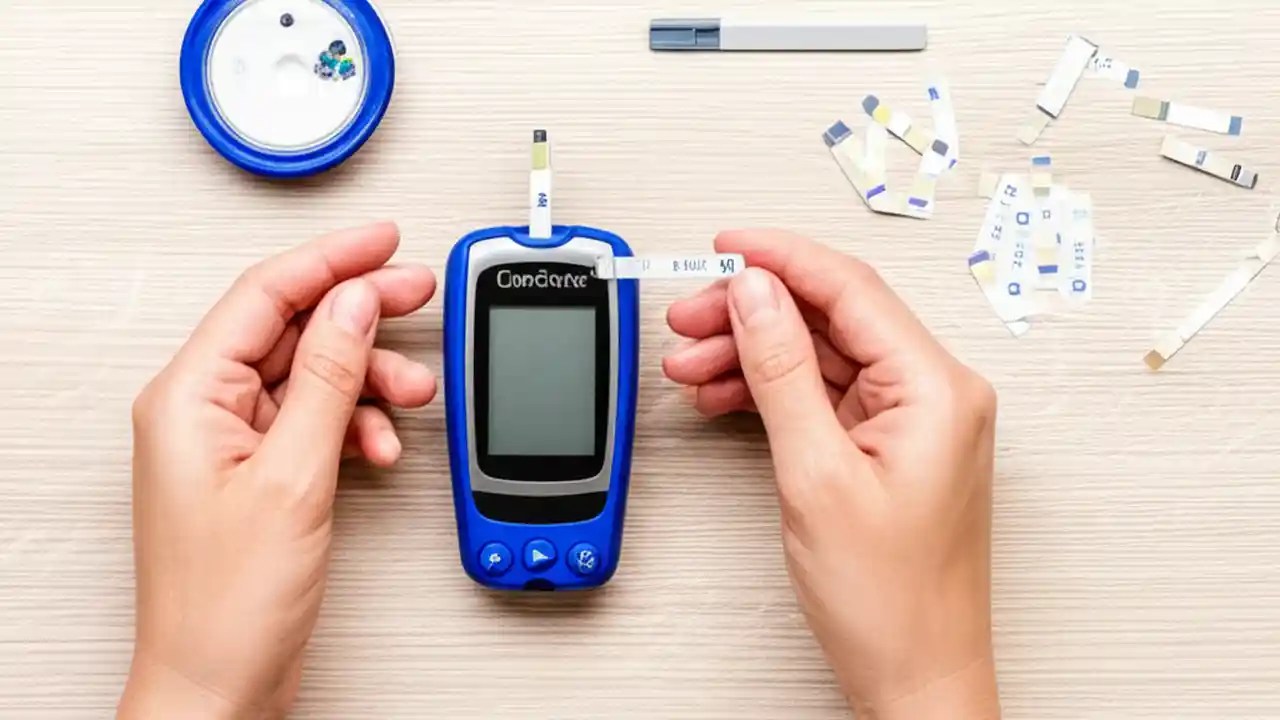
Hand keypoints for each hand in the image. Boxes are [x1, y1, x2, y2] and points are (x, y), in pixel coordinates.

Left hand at [119, 223, 436, 718]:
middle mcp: (204, 409)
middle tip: (419, 295)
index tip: (384, 240)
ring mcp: (232, 441)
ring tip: (412, 395)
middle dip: (362, 316)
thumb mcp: (293, 476)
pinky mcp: (260, 471)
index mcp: (189, 395)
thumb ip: (327, 379)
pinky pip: (316, 419)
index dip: (331, 258)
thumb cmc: (228, 605)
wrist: (218, 686)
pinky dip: (356, 424)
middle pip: (293, 328)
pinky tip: (379, 445)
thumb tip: (352, 304)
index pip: (265, 294)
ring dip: (368, 380)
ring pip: (313, 375)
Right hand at [664, 230, 999, 719]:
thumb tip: (755, 295)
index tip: (723, 244)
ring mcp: (913, 420)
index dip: (779, 257)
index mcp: (937, 388)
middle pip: (831, 317)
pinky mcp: (890, 445)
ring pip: (821, 355)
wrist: (916, 676)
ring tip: (691, 365)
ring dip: (753, 353)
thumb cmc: (889, 600)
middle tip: (688, 319)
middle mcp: (934, 394)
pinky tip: (725, 394)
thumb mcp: (815, 474)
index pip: (850, 288)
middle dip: (752, 312)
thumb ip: (782, 372)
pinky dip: (773, 390)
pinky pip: (825, 394)